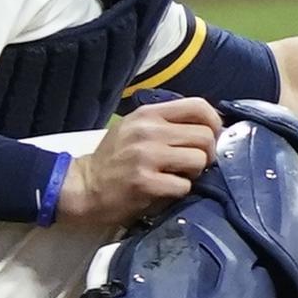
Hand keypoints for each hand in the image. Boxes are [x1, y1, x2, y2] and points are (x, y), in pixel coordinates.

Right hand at [58, 97, 220, 226]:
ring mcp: (147, 156)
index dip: (214, 122)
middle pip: (205, 135)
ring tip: (179, 176)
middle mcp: (149, 131)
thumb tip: (207, 128)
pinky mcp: (146, 183)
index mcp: (148, 114)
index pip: (198, 106)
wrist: (83, 187)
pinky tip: (166, 190)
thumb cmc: (112, 158)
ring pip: (199, 160)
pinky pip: (184, 185)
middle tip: (194, 164)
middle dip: (207, 153)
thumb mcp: (135, 128)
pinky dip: (181, 191)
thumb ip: (166, 123)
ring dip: (195, 173)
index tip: (213, 136)